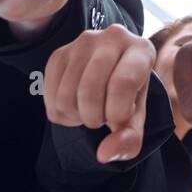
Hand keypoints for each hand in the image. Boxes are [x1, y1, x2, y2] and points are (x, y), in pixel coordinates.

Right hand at [44, 23, 154, 162]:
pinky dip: (62, 114)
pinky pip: (50, 97)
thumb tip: (103, 154)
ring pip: (66, 96)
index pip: (121, 84)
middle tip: (103, 117)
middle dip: (94, 117)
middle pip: (89, 91)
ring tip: (91, 110)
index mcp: (141, 49)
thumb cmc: (128, 96)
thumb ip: (129, 139)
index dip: (117, 112)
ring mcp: (82, 42)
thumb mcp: (135, 117)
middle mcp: (112, 36)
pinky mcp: (59, 53)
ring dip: (77, 117)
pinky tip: (76, 105)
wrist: (112, 74)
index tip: (120, 117)